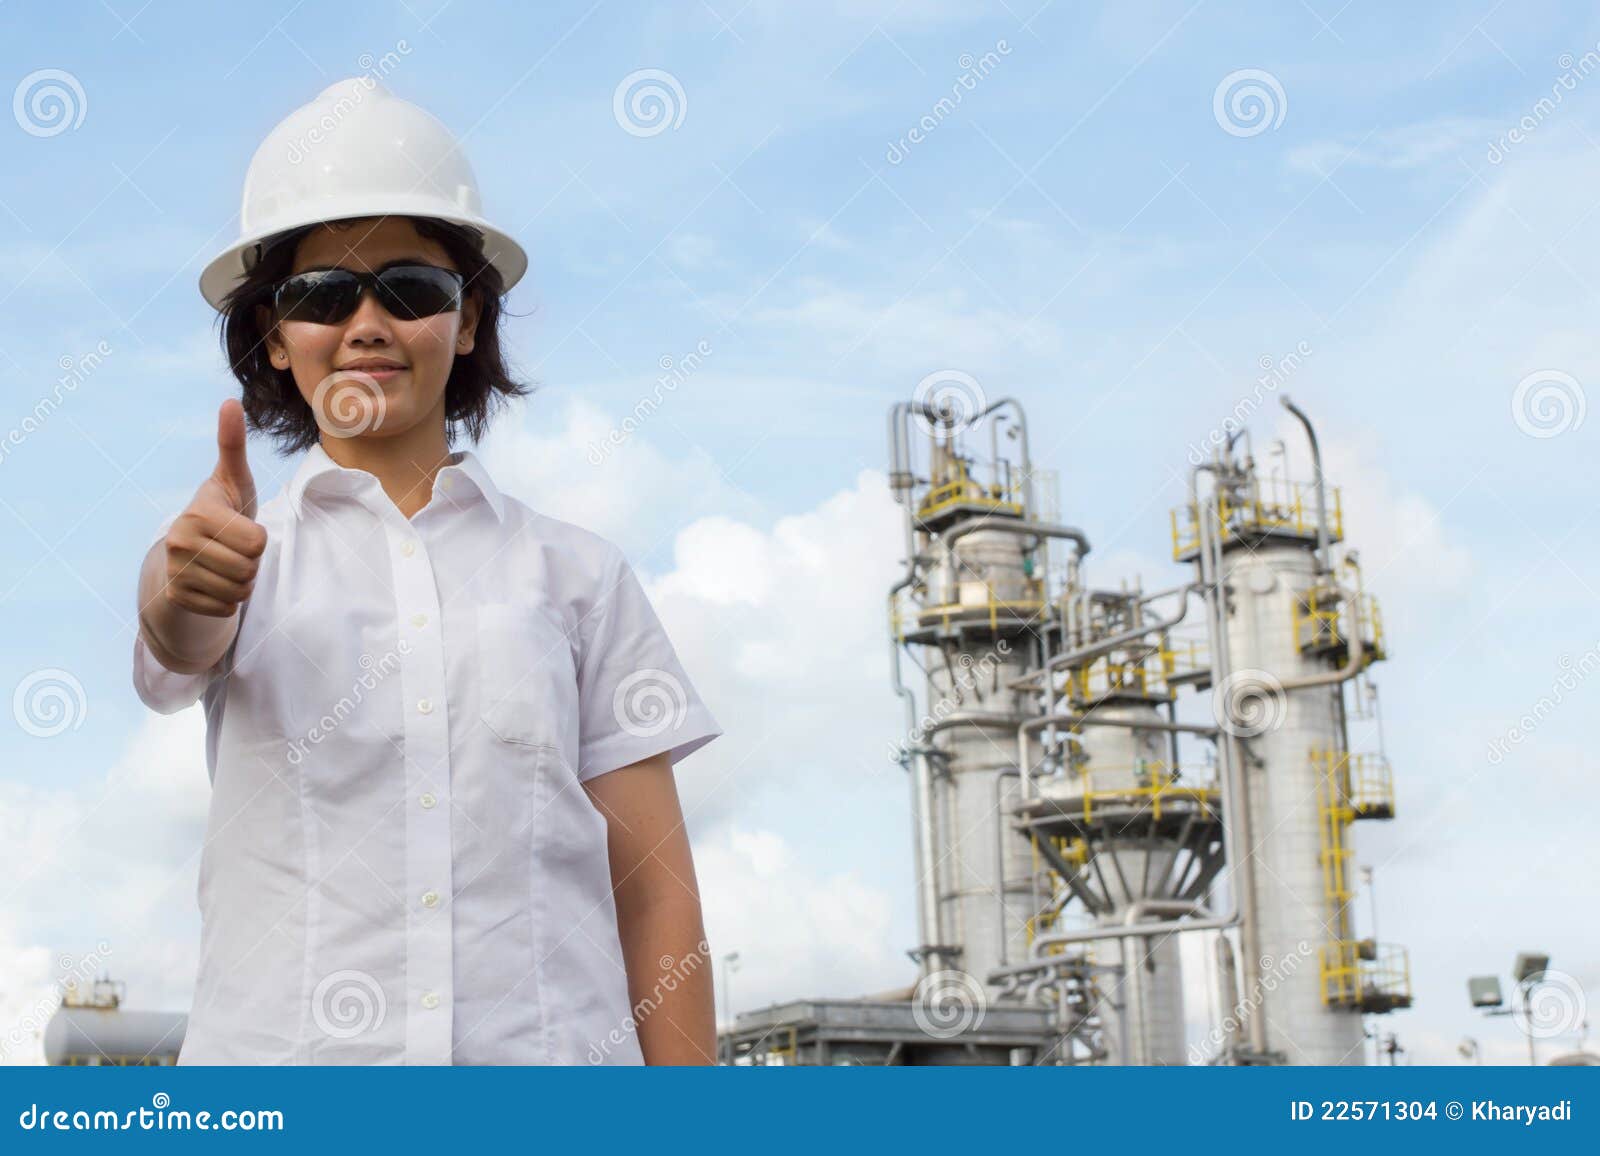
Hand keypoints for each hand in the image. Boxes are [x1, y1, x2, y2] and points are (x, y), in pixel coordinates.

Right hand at [161, 399, 268, 616]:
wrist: (191, 551)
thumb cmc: (222, 509)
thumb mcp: (232, 479)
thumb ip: (232, 444)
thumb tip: (230, 402)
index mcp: (198, 513)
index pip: (257, 542)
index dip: (259, 539)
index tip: (239, 527)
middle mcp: (179, 542)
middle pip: (250, 567)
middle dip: (252, 561)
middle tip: (233, 549)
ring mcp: (175, 571)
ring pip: (240, 590)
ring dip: (243, 582)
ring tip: (226, 564)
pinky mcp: (178, 597)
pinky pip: (227, 609)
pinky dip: (229, 600)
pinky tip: (214, 583)